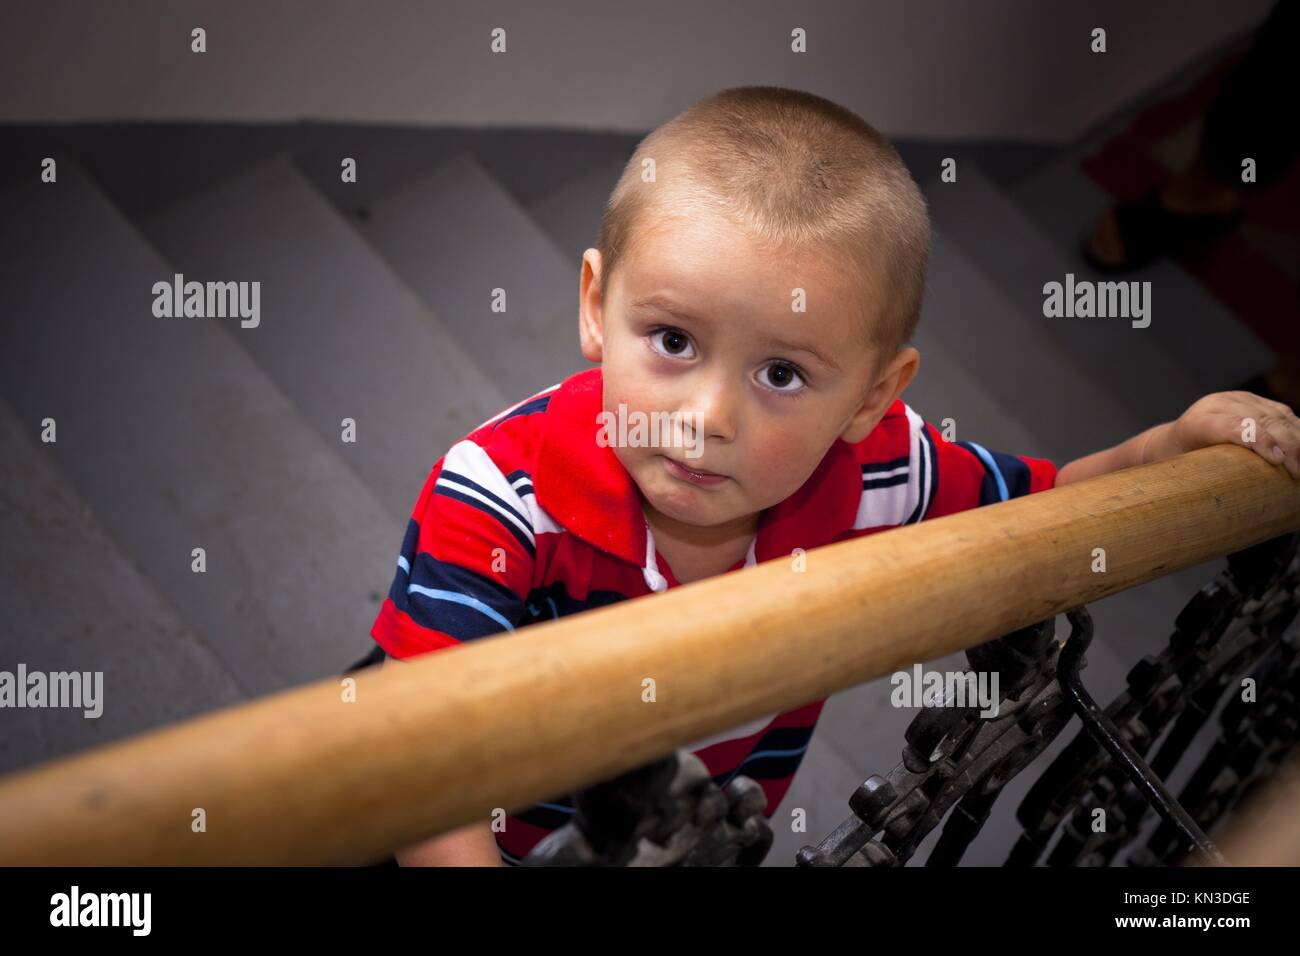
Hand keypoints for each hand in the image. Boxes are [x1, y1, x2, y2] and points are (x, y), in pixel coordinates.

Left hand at [1160, 391, 1299, 479]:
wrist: (1174, 441)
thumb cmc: (1178, 464)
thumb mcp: (1182, 475)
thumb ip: (1202, 483)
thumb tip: (1231, 511)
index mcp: (1195, 424)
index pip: (1231, 426)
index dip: (1258, 439)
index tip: (1278, 461)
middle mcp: (1219, 405)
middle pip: (1263, 421)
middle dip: (1289, 446)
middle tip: (1299, 473)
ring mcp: (1239, 400)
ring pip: (1279, 417)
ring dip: (1298, 441)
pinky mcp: (1257, 403)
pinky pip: (1284, 415)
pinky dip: (1298, 433)